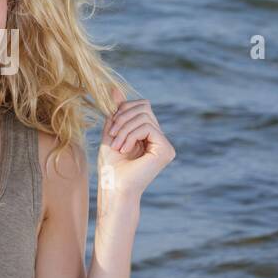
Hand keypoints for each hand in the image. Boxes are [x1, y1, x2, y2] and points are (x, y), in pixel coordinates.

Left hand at [99, 88, 175, 212]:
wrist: (114, 188)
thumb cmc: (111, 167)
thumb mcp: (111, 133)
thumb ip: (116, 113)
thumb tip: (115, 88)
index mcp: (149, 135)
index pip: (142, 106)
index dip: (123, 109)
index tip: (110, 128)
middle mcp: (160, 139)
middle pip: (145, 107)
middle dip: (123, 117)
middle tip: (111, 135)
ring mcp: (166, 145)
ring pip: (145, 116)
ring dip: (124, 128)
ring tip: (117, 145)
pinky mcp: (166, 150)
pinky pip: (148, 127)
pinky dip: (131, 135)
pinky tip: (125, 149)